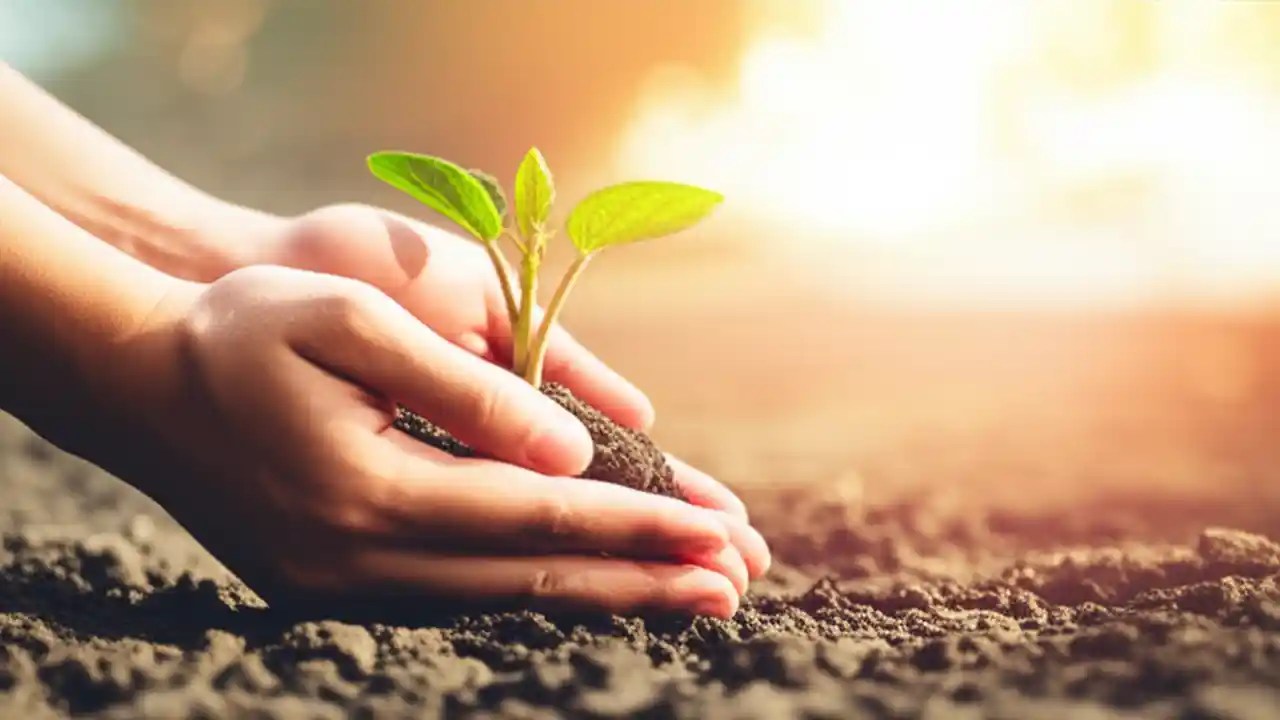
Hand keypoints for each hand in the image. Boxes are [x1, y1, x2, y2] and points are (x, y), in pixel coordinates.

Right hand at [117, 265, 764, 615]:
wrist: (134, 381)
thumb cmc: (242, 330)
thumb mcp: (352, 322)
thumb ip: (467, 387)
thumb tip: (576, 444)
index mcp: (371, 491)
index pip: (540, 514)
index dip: (637, 523)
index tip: (718, 533)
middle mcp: (360, 560)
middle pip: (532, 577)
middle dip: (642, 578)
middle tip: (733, 585)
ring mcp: (341, 587)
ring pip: (500, 600)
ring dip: (599, 593)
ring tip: (684, 596)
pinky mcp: (331, 589)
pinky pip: (457, 599)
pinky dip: (533, 590)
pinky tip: (583, 586)